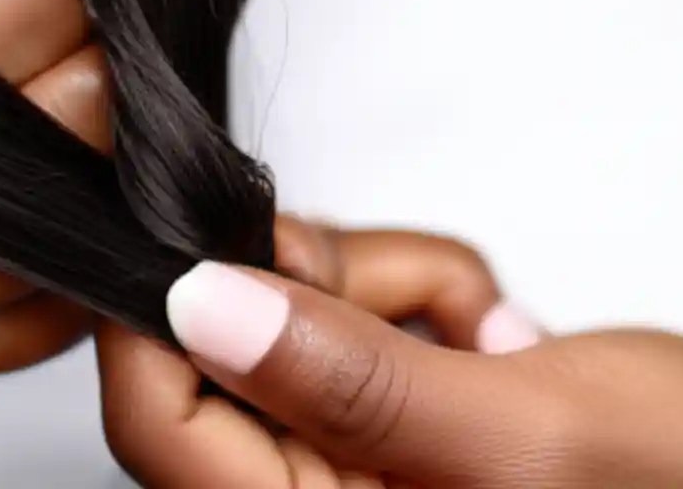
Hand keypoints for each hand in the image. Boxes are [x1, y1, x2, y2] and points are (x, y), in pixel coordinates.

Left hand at [99, 221, 682, 487]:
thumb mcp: (523, 438)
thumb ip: (354, 378)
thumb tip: (204, 306)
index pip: (159, 428)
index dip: (161, 321)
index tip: (211, 235)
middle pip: (216, 349)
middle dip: (316, 290)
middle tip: (411, 295)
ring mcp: (337, 448)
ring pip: (284, 308)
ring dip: (380, 286)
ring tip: (485, 337)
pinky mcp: (370, 401)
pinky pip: (338, 306)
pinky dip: (404, 290)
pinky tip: (482, 338)